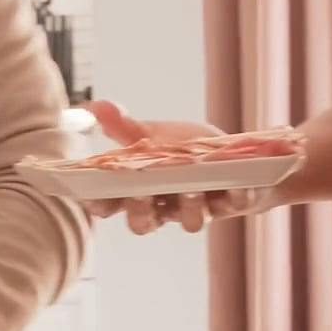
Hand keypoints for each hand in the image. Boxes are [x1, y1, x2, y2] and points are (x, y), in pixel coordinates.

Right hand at [82, 100, 284, 235]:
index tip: (93, 195)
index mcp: (141, 189)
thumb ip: (123, 127)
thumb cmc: (189, 149)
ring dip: (188, 208)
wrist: (238, 153)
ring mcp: (199, 207)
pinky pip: (233, 204)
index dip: (98, 204)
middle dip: (139, 212)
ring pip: (189, 222)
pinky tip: (236, 184)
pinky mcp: (232, 203)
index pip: (110, 204)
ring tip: (192, 190)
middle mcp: (166, 205)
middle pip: (143, 223)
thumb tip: (94, 107)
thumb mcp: (154, 135)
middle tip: (140, 193)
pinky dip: (235, 196)